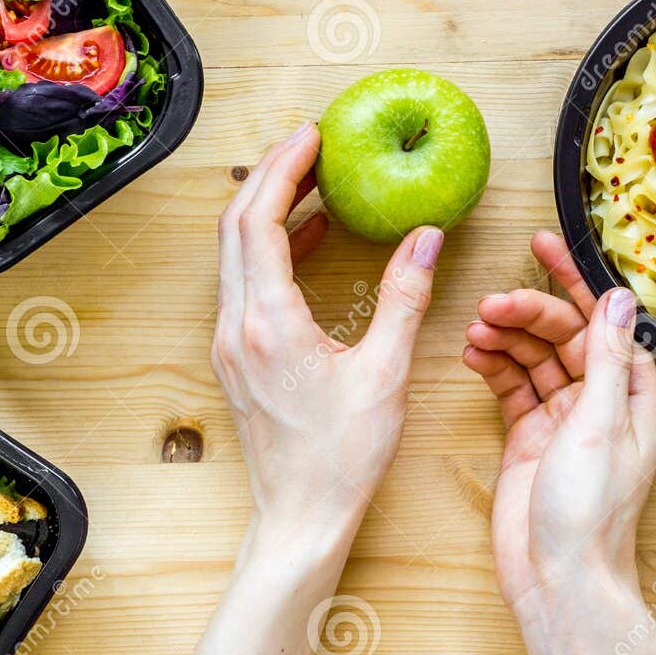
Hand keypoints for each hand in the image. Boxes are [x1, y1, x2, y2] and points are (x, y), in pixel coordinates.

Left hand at [215, 122, 443, 545]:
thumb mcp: (385, 374)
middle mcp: (236, 326)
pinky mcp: (236, 360)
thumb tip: (426, 238)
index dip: (284, 169)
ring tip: (315, 185)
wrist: (301, 518)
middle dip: (271, 178)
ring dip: (269, 213)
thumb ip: (404, 298)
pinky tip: (310, 246)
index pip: (260, 220)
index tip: (312, 136)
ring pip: (234, 255)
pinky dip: (270, 252)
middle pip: (235, 226)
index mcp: (268, 322)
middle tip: (312, 148)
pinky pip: (243, 285)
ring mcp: (229, 344)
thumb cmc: (342, 458)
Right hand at [463, 231, 655, 615]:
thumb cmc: (589, 515)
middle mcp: (601, 403)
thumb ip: (607, 358)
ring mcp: (563, 421)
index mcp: (633, 395)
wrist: (557, 580)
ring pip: (533, 358)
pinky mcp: (529, 440)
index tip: (542, 246)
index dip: (575, 281)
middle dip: (528, 312)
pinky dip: (492, 367)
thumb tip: (619, 298)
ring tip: (475, 327)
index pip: (604, 321)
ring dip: (505, 337)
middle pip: (564, 335)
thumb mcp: (601, 425)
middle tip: (489, 302)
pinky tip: (472, 353)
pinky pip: (511, 388)